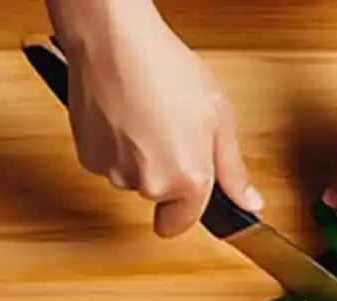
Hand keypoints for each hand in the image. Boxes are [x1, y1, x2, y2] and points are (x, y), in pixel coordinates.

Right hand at [48, 0, 262, 236]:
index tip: (189, 194)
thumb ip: (233, 169)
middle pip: (158, 196)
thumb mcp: (219, 118)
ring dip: (140, 157)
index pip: (181, 223)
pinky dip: (115, 146)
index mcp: (189, 178)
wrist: (115, 42)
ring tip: (148, 116)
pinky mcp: (88, 157)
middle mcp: (150, 183)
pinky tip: (124, 116)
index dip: (187, 207)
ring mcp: (115, 172)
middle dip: (166, 171)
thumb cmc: (167, 70)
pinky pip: (108, 162)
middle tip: (172, 129)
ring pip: (132, 177)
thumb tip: (249, 203)